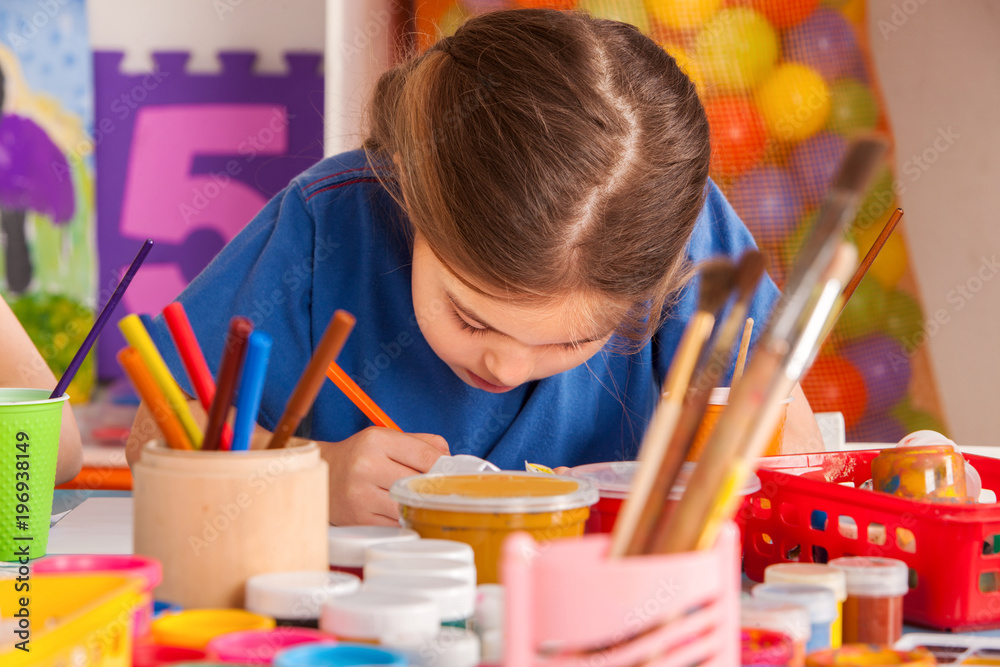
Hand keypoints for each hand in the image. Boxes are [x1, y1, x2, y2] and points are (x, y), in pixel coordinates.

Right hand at [320, 426, 449, 525]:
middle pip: (419, 482)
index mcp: (376, 441)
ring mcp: (360, 495)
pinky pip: (395, 524)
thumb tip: (452, 460)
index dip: (444, 466)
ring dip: (420, 506)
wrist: (321, 475)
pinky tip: (405, 514)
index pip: (425, 455)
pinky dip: (405, 521)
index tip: (452, 473)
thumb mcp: (386, 438)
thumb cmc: (359, 457)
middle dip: (434, 487)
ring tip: (423, 502)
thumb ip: (421, 443)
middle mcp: (366, 466)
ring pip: (409, 506)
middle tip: (443, 490)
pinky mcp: (358, 519)